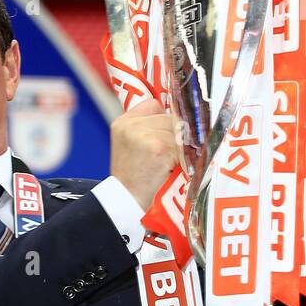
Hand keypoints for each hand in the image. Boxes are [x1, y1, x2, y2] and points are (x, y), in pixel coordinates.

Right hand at [109, 97, 179, 212]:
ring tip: (167, 164)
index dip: (163, 120)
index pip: (154, 105)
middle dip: (174, 136)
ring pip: (179, 132)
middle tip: (167, 156)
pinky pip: (182, 147)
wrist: (126, 200)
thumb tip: (177, 120)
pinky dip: (182, 159)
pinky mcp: (158, 148)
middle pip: (170, 118)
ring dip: (179, 149)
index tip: (164, 135)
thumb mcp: (128, 145)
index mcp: (123, 122)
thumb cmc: (132, 176)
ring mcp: (144, 135)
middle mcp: (132, 125)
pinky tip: (171, 168)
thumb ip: (145, 128)